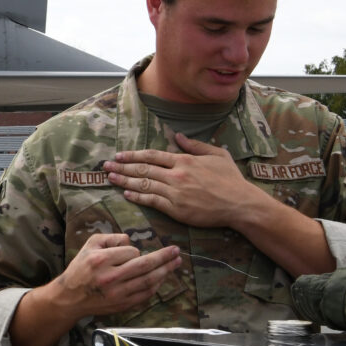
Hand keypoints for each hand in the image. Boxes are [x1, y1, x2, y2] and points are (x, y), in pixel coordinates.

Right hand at [55, 232, 185, 319]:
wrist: (70, 298)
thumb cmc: (80, 269)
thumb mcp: (89, 245)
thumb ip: (111, 238)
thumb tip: (130, 241)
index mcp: (101, 260)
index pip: (130, 251)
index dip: (136, 250)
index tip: (133, 252)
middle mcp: (110, 277)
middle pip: (145, 266)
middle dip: (164, 258)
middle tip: (177, 251)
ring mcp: (117, 293)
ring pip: (148, 281)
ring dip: (165, 271)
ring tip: (176, 263)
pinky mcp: (122, 305)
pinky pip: (145, 295)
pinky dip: (156, 286)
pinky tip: (163, 278)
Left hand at [105, 131, 260, 228]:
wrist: (240, 204)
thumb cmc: (230, 179)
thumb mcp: (216, 155)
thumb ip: (195, 145)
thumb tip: (177, 136)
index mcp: (184, 160)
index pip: (152, 156)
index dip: (133, 155)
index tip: (120, 155)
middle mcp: (177, 175)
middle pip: (143, 169)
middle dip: (122, 166)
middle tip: (106, 166)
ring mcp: (175, 192)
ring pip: (144, 184)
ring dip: (125, 181)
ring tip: (111, 178)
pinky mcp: (177, 209)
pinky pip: (152, 201)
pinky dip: (138, 197)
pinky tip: (127, 193)